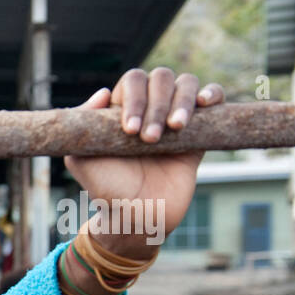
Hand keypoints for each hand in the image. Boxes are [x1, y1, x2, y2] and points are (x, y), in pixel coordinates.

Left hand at [64, 68, 223, 248]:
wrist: (138, 215)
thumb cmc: (107, 188)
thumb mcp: (80, 160)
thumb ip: (82, 124)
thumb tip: (103, 92)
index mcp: (122, 109)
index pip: (133, 81)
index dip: (134, 98)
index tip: (130, 130)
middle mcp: (150, 108)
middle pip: (161, 78)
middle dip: (156, 104)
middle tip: (149, 139)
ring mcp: (176, 117)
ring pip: (186, 83)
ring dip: (181, 101)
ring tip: (174, 128)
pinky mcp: (201, 130)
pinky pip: (213, 97)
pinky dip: (212, 92)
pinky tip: (204, 104)